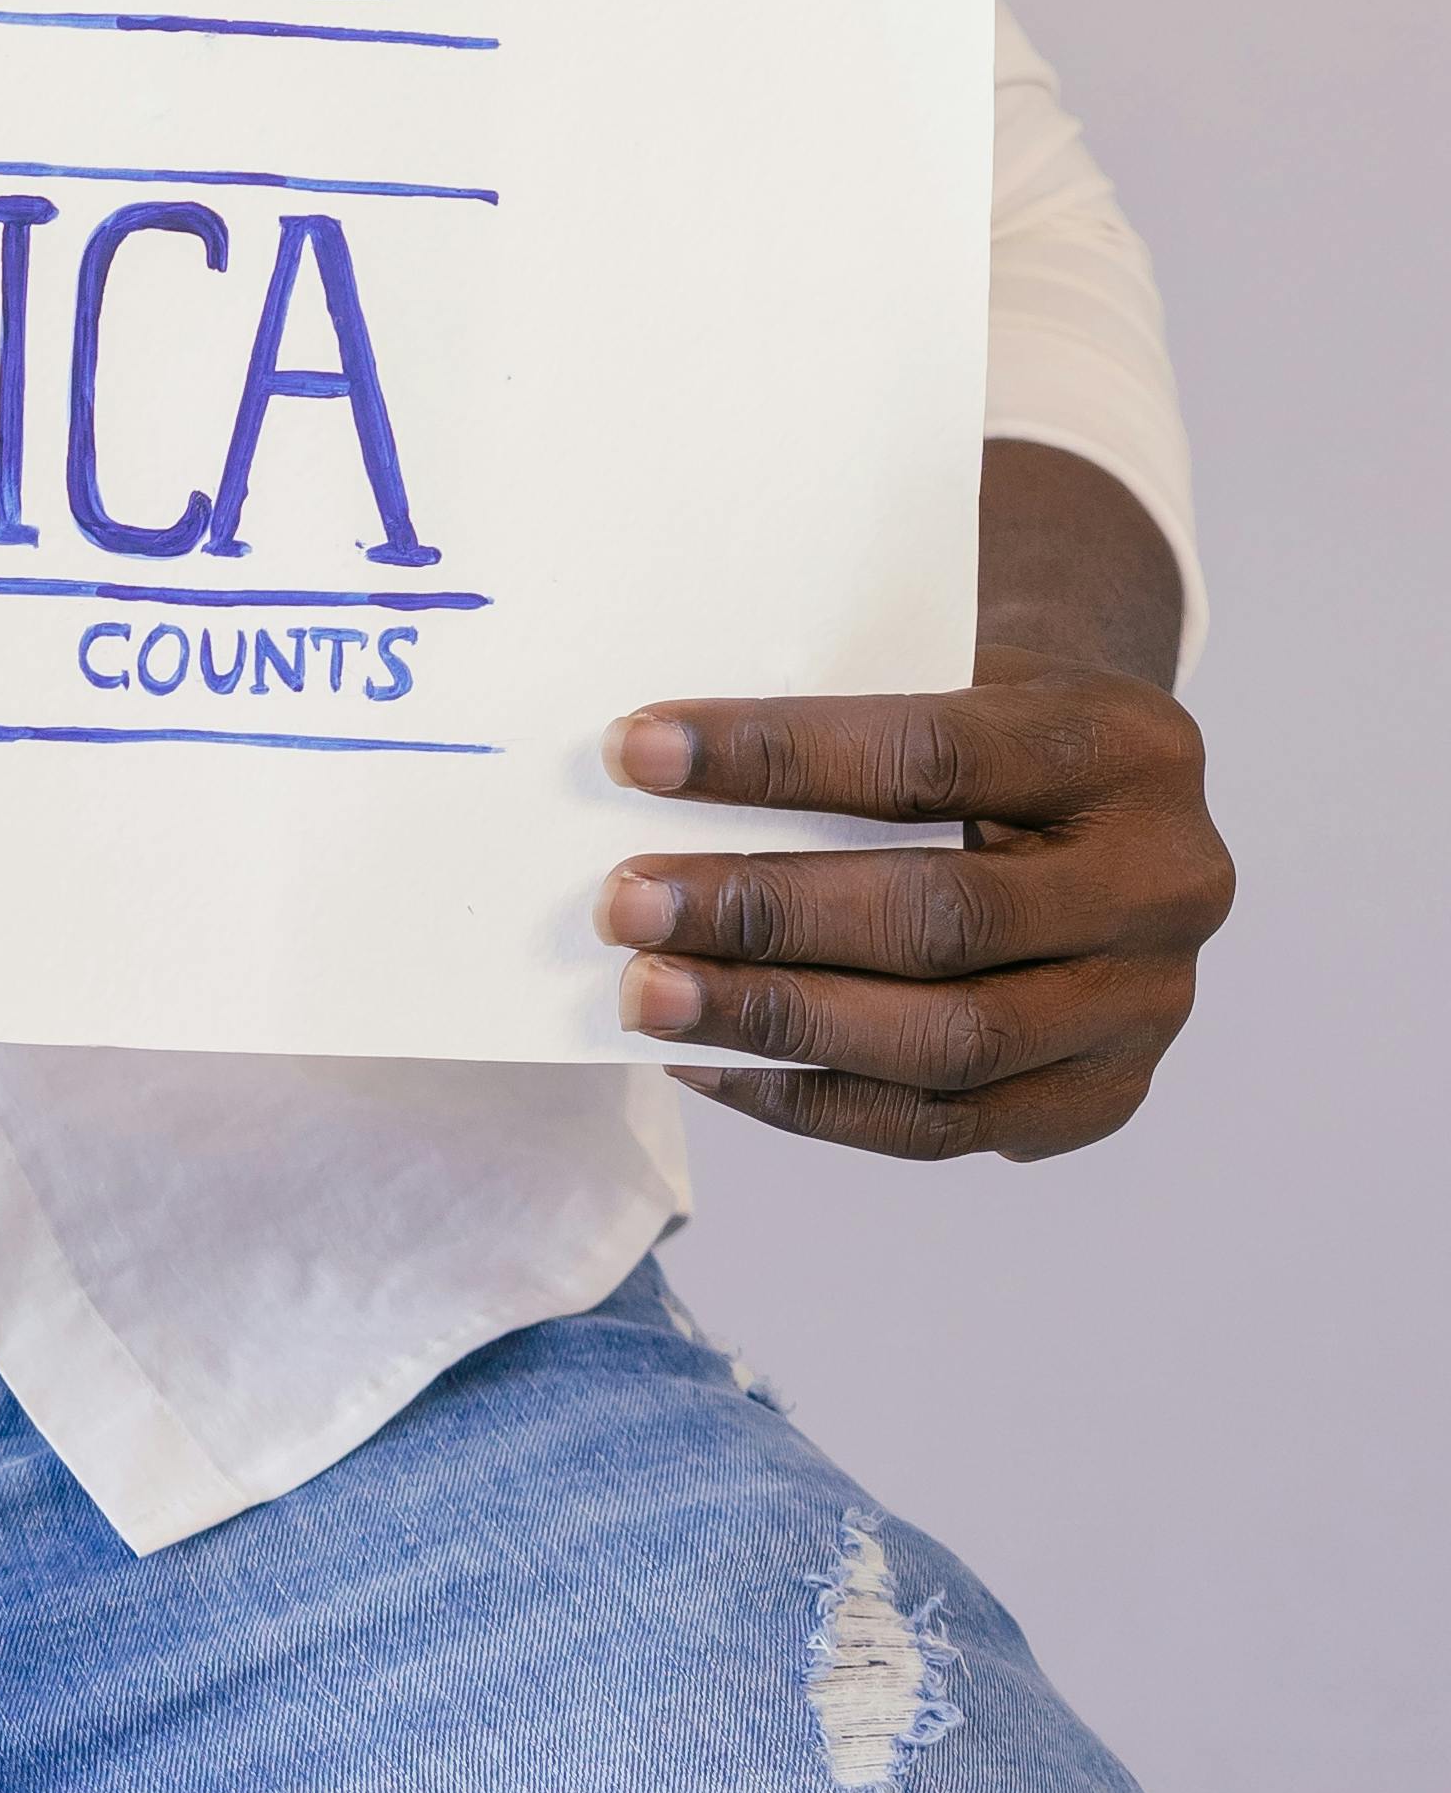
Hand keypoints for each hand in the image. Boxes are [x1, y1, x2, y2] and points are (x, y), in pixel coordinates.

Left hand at [597, 445, 1232, 1161]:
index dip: (774, 757)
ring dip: (775, 1023)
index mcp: (1126, 745)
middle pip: (940, 917)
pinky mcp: (1103, 1097)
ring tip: (648, 995)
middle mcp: (1163, 885)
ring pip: (944, 1044)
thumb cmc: (991, 712)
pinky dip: (812, 1098)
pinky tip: (709, 1061)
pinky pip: (942, 1125)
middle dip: (764, 913)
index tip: (637, 753)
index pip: (928, 754)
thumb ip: (845, 711)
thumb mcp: (956, 668)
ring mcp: (1145, 1007)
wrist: (1111, 792)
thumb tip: (653, 773)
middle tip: (628, 902)